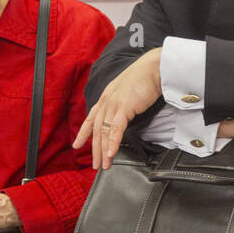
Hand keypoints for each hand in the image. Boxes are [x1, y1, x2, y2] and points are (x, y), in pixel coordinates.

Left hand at [75, 49, 162, 168]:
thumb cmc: (146, 77)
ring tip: (105, 164)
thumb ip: (123, 103)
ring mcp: (114, 104)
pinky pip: (115, 129)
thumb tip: (124, 115)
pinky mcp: (124, 107)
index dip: (83, 133)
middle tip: (96, 165)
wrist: (155, 68)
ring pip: (104, 132)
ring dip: (104, 151)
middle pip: (96, 129)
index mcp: (107, 97)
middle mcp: (107, 100)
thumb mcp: (129, 91)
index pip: (91, 118)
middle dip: (95, 149)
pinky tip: (112, 153)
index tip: (78, 145)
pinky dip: (113, 143)